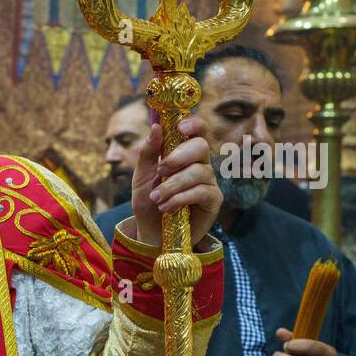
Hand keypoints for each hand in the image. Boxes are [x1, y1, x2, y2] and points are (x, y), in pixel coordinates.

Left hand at [131, 117, 221, 248]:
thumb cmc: (148, 202)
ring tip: (156, 198)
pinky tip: (166, 207)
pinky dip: (180, 198)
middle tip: (161, 170)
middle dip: (179, 156)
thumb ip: (148, 153)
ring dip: (173, 185)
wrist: (150, 232)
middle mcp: (200, 164)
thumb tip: (156, 127)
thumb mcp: (141, 177)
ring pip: (198, 172)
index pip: (197, 130)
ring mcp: (209, 182)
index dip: (194, 124)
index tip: (180, 127)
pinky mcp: (213, 201)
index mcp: (184, 154)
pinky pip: (202, 192)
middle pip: (201, 147)